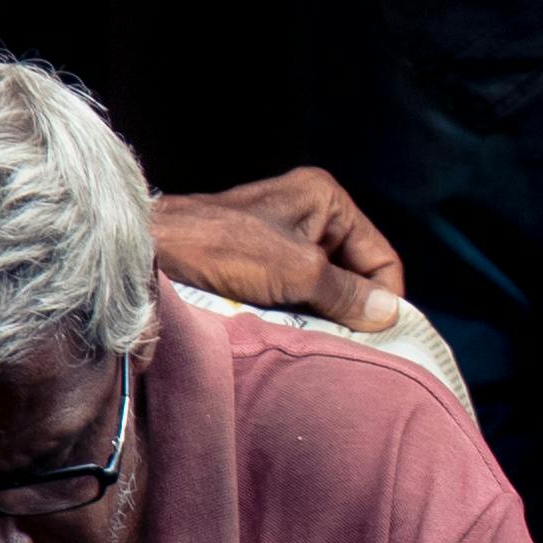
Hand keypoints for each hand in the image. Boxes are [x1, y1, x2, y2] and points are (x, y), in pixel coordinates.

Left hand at [151, 170, 406, 331]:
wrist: (151, 252)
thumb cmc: (220, 249)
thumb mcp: (298, 271)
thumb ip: (348, 293)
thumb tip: (391, 314)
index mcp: (326, 200)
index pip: (381, 257)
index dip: (384, 298)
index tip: (378, 337)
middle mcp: (310, 214)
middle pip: (356, 275)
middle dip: (350, 309)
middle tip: (344, 342)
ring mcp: (285, 238)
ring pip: (327, 289)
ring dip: (322, 316)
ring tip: (311, 336)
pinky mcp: (262, 263)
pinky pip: (298, 295)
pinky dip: (298, 316)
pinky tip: (290, 330)